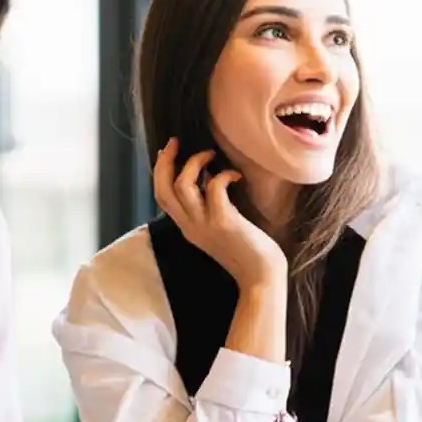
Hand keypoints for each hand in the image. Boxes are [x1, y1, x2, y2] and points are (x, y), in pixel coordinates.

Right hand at [153, 137, 286, 290]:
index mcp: (187, 228)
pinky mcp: (224, 222)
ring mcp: (205, 225)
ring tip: (210, 155)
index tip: (168, 152)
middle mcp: (190, 226)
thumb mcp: (219, 229)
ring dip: (194, 163)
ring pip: (182, 186)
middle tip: (175, 142)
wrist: (261, 279)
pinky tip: (235, 176)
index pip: (161, 197)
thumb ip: (208, 210)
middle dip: (164, 162)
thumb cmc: (248, 253)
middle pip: (162, 189)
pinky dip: (223, 175)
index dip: (159, 171)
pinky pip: (215, 189)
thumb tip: (206, 179)